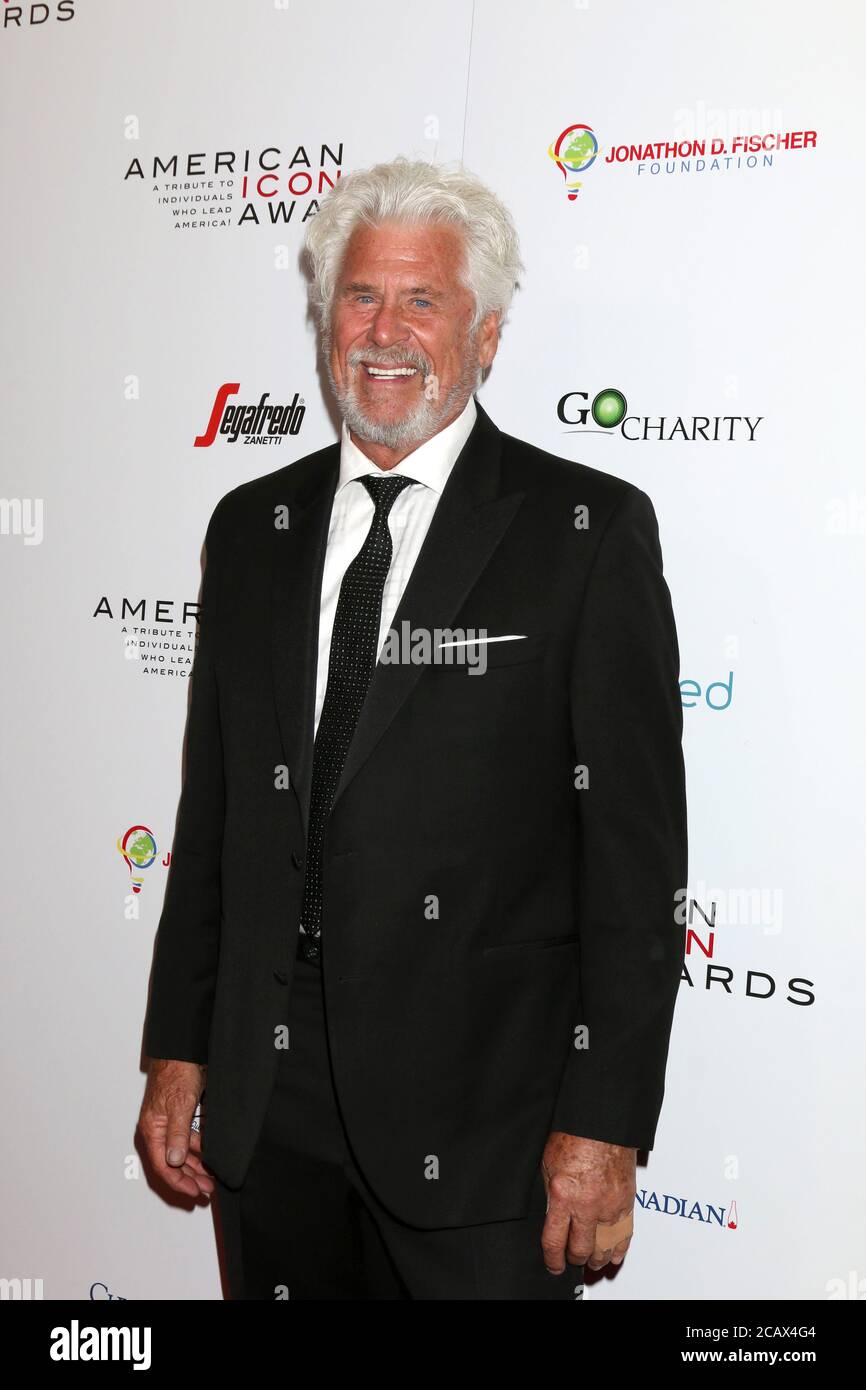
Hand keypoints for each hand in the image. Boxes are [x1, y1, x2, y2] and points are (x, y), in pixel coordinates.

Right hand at [138, 1058, 213, 1199]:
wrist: (182, 1051)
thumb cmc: (176, 1073)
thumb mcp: (179, 1105)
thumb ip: (177, 1134)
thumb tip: (174, 1161)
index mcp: (152, 1130)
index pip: (163, 1166)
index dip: (178, 1182)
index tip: (194, 1192)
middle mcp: (159, 1130)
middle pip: (172, 1163)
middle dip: (189, 1178)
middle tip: (207, 1190)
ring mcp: (170, 1123)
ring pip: (182, 1152)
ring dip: (196, 1165)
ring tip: (210, 1178)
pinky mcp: (181, 1116)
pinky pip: (189, 1139)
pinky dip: (199, 1149)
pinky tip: (210, 1156)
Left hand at [540, 1131, 635, 1272]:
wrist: (603, 1122)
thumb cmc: (575, 1136)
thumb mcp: (548, 1165)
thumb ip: (550, 1195)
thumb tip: (550, 1218)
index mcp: (563, 1195)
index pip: (554, 1241)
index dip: (552, 1259)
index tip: (553, 1265)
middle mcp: (587, 1205)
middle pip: (581, 1249)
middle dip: (574, 1258)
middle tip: (571, 1259)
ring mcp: (610, 1205)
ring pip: (604, 1248)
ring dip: (597, 1258)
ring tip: (592, 1260)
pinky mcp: (627, 1202)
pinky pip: (624, 1235)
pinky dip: (619, 1249)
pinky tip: (613, 1254)